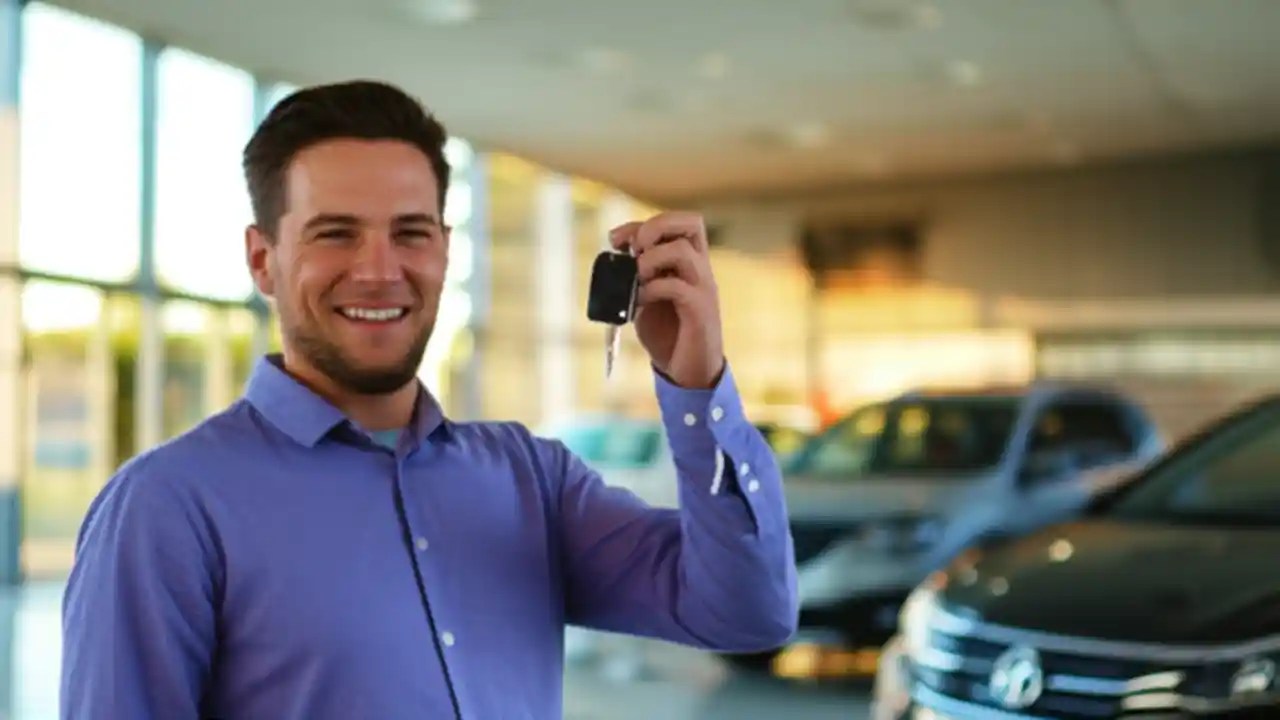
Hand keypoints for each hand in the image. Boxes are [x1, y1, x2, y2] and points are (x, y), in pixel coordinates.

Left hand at [609, 212, 724, 388]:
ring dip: (650, 260)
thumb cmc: (668, 333)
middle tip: (635, 249)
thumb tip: (616, 256)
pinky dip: (651, 289)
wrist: (689, 372)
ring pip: (682, 251)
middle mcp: (700, 269)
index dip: (643, 223)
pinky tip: (639, 302)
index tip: (615, 239)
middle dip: (656, 227)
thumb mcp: (646, 297)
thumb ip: (637, 276)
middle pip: (691, 222)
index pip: (677, 222)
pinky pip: (677, 287)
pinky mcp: (700, 311)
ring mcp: (703, 288)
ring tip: (637, 279)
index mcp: (689, 262)